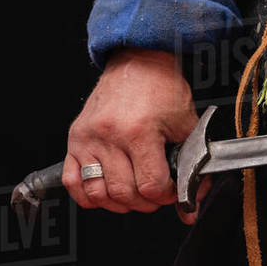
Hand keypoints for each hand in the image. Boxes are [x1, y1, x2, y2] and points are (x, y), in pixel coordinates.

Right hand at [62, 49, 208, 223]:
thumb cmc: (162, 88)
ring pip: (97, 192)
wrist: (139, 63)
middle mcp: (109, 136)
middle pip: (124, 193)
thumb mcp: (187, 123)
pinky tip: (105, 192)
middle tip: (157, 194)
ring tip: (134, 194)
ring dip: (118, 202)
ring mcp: (88, 139)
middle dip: (146, 202)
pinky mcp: (75, 139)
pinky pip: (72, 181)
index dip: (167, 196)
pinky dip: (88, 195)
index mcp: (139, 132)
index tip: (173, 191)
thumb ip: (192, 162)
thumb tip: (195, 197)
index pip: (150, 185)